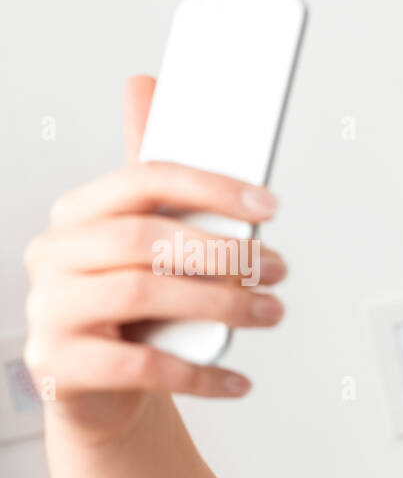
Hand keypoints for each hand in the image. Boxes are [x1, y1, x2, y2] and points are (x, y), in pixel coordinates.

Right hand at [22, 75, 288, 441]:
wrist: (102, 391)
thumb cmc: (135, 310)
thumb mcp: (153, 246)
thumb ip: (159, 183)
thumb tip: (147, 86)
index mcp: (78, 215)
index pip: (143, 180)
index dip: (210, 188)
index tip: (268, 205)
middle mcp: (54, 256)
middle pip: (144, 239)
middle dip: (223, 251)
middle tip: (276, 268)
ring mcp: (51, 312)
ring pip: (142, 295)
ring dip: (220, 304)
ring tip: (269, 312)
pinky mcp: (62, 367)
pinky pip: (142, 366)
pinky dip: (200, 373)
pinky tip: (239, 379)